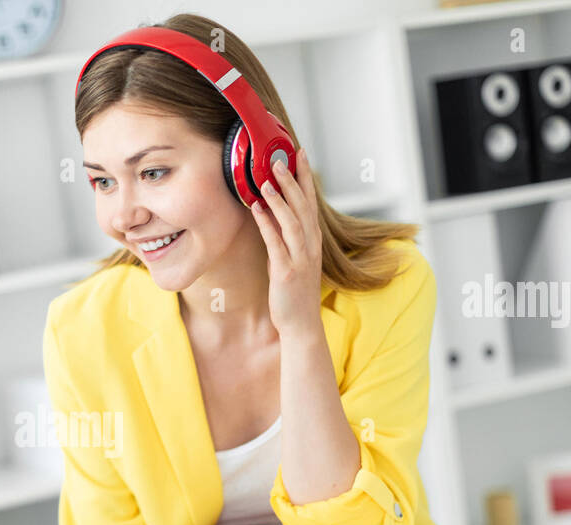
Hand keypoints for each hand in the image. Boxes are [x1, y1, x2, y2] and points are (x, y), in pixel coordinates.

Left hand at [250, 147, 322, 333]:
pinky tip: (256, 208)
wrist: (301, 324)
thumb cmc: (294, 293)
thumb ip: (285, 238)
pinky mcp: (287, 272)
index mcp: (313, 240)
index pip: (311, 201)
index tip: (299, 153)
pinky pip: (276, 242)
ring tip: (267, 177)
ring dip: (280, 198)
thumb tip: (270, 216)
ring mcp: (301, 258)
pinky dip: (266, 223)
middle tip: (280, 157)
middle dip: (292, 180)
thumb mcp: (294, 259)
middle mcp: (311, 246)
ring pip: (292, 221)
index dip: (305, 177)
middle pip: (303, 205)